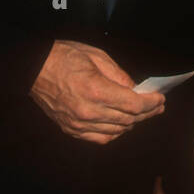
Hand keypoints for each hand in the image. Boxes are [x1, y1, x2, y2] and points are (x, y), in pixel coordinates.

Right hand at [30, 40, 163, 143]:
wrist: (32, 68)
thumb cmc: (63, 56)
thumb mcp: (96, 56)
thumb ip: (119, 75)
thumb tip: (136, 89)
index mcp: (96, 91)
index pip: (134, 105)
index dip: (151, 103)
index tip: (160, 99)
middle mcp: (88, 111)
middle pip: (129, 119)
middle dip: (147, 113)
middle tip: (158, 106)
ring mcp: (79, 124)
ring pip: (117, 130)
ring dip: (133, 123)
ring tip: (143, 114)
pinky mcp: (71, 129)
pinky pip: (100, 138)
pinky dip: (115, 132)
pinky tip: (122, 124)